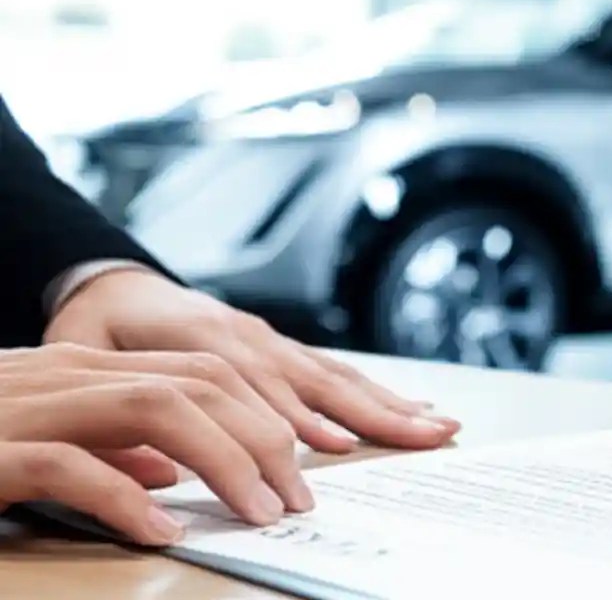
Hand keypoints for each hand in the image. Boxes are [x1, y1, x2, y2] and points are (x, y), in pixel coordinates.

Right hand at [0, 342, 311, 545]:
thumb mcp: (43, 438)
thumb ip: (108, 443)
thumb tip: (172, 471)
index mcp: (84, 367)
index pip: (202, 371)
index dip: (263, 415)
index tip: (299, 468)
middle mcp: (63, 373)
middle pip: (197, 382)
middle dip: (261, 438)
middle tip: (294, 498)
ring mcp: (24, 405)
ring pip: (153, 408)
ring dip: (221, 461)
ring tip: (256, 511)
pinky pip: (66, 465)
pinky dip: (122, 495)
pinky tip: (161, 529)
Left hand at [44, 270, 458, 453]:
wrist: (112, 283)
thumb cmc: (95, 329)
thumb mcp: (83, 357)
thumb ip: (124, 399)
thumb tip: (161, 459)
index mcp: (202, 335)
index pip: (256, 389)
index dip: (292, 428)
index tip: (334, 458)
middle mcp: (248, 333)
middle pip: (318, 379)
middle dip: (375, 414)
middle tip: (425, 436)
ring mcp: (270, 337)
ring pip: (336, 375)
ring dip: (390, 403)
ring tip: (438, 424)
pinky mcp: (280, 345)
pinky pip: (332, 370)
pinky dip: (374, 392)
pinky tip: (407, 407)